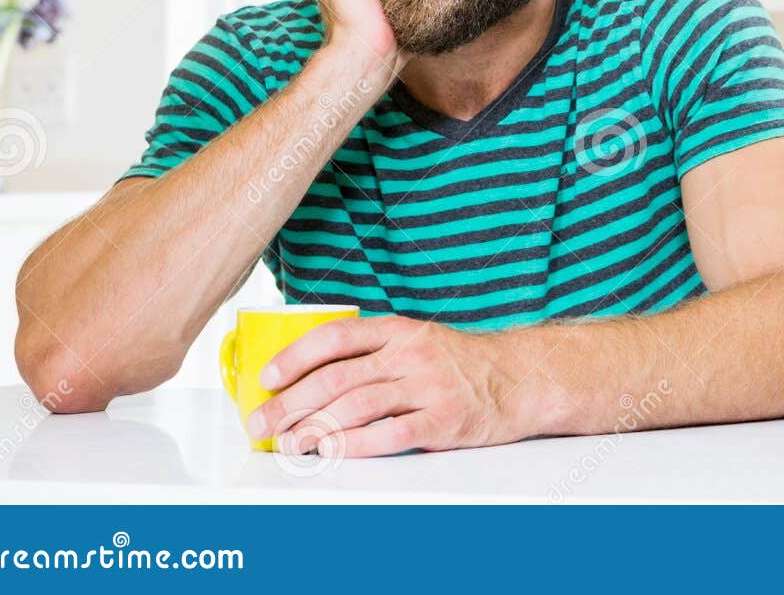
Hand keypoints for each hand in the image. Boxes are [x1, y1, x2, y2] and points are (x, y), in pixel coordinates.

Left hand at [247, 315, 537, 457]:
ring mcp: (429, 387)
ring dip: (314, 426)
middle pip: (338, 377)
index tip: (267, 377)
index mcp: (400, 330)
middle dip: (291, 402)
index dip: (296, 356)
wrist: (520, 379)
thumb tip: (310, 376)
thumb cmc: (460, 364)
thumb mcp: (417, 341)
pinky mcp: (443, 421)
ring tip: (289, 442)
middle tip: (263, 421)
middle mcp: (412, 354)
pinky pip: (389, 435)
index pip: (337, 336)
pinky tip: (331, 452)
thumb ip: (373, 352)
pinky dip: (354, 445)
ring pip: (357, 406)